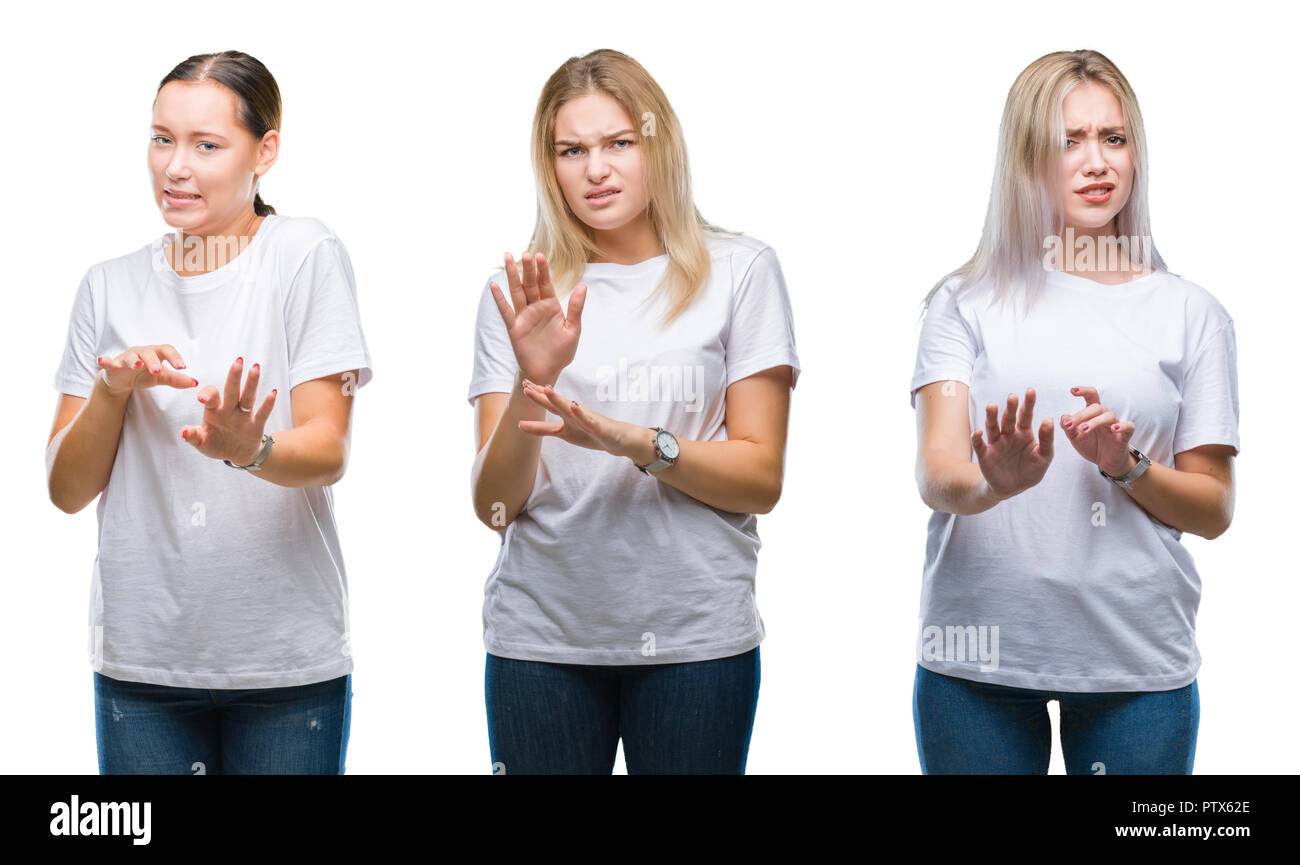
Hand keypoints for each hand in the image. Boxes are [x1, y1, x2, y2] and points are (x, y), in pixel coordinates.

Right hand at [97, 345, 197, 395]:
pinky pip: (108, 362)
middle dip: (153, 361)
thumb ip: (178, 380)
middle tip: (158, 370)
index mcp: (155, 353)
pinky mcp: (112, 365)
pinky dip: (105, 361)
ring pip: (130, 357)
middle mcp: (141, 352)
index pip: (167, 350)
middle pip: (148, 353)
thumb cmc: (144, 374)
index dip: (175, 357)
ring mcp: (126, 357)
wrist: (122, 380)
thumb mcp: (161, 378)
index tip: (183, 367)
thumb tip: (196, 383)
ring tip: (137, 364)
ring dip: (133, 360)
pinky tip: (102, 360)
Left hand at [180, 357, 276, 465]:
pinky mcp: (256, 425)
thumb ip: (192, 436)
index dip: (207, 395)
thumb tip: (183, 431)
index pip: (211, 397)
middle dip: (234, 377)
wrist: (236, 455)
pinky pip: (262, 413)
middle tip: (237, 362)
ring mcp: (243, 416)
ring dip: (252, 383)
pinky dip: (268, 404)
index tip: (202, 399)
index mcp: (214, 411)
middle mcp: (229, 409)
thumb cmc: (216, 444)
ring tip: (255, 368)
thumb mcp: (201, 443)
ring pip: (248, 397)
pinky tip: (273, 392)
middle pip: (232, 391)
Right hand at [490, 252, 586, 385]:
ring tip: (508, 258)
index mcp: (551, 306)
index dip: (543, 270)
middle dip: (528, 269)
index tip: (540, 256)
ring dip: (512, 276)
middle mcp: (536, 308)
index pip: (546, 283)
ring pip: (517, 292)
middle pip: (531, 284)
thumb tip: (583, 286)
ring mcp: (524, 316)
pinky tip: (493, 285)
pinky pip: (506, 310)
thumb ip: (576, 308)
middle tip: (525, 253)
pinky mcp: (514, 327)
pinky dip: (499, 299)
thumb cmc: (561, 352)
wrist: (547, 372)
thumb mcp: (573, 330)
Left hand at [518, 378, 654, 461]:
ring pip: (571, 409)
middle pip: (556, 403)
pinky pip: (589, 420)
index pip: (549, 403)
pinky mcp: (599, 427)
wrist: (620, 440)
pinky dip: (581, 414)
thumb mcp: (563, 433)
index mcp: (567, 414)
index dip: (536, 394)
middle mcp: (576, 413)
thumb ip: (543, 429)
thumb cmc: (592, 434)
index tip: (522, 383)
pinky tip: (575, 406)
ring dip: (559, 399)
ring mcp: (588, 419)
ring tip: (547, 390)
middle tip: (526, 385)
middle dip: (542, 395)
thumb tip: (519, 425)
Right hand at [972, 387, 1054, 499]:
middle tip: (1012, 397)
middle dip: (1010, 407)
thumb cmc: (1030, 471)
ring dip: (991, 417)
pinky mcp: (985, 455)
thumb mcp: (1044, 456)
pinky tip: (978, 432)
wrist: (1013, 488)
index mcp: (1024, 433)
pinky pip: (979, 445)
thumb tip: (1049, 419)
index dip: (1028, 403)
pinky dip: (977, 438)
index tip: (1030, 391)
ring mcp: (996, 444)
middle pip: (1008, 418)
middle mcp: (1009, 434)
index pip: (1026, 415)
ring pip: (992, 427)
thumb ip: (1047, 439)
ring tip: (992, 406)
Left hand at [1061, 385, 1136, 476]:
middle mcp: (1105, 415)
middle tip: (1069, 425)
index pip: (1091, 396)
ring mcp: (1116, 424)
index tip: (1072, 390)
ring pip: (1109, 415)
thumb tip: (1064, 417)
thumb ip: (1068, 428)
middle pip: (1096, 407)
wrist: (1105, 462)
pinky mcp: (1125, 435)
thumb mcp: (1075, 438)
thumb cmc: (1091, 445)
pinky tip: (1113, 428)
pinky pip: (1128, 426)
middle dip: (1081, 415)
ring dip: (1094, 421)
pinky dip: (1122, 426)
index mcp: (1093, 413)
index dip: (1083, 391)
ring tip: (1083, 430)